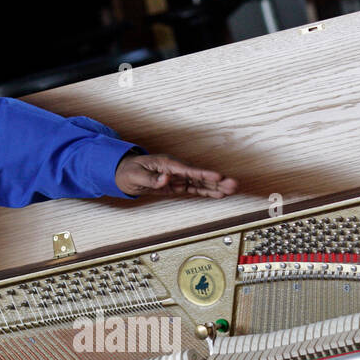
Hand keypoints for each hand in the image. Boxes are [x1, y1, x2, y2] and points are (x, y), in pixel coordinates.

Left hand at [114, 152, 237, 198]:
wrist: (125, 172)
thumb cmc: (129, 171)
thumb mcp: (136, 175)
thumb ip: (152, 178)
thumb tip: (167, 179)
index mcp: (168, 164)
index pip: (189, 171)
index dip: (203, 174)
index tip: (218, 176)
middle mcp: (177, 170)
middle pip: (200, 176)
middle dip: (218, 181)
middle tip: (234, 184)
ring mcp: (179, 178)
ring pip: (201, 183)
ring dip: (217, 187)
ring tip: (233, 189)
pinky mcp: (178, 186)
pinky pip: (195, 190)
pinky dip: (207, 193)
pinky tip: (220, 195)